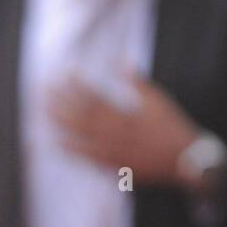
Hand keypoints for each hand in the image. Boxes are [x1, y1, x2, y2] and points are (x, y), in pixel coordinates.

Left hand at [50, 72, 199, 186]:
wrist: (184, 162)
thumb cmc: (172, 128)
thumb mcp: (159, 100)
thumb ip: (138, 82)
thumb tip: (122, 60)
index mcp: (124, 115)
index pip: (94, 97)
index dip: (76, 85)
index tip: (64, 73)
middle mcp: (114, 134)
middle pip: (79, 116)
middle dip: (60, 102)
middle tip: (42, 90)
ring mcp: (111, 152)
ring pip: (78, 136)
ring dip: (59, 123)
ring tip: (42, 112)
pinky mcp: (112, 166)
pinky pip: (86, 158)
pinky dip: (71, 150)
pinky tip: (56, 142)